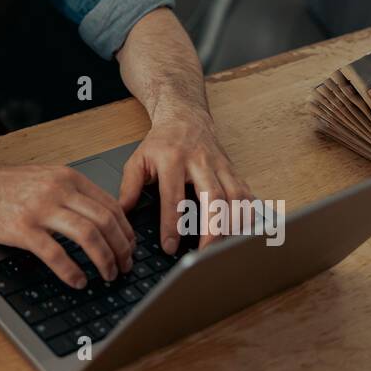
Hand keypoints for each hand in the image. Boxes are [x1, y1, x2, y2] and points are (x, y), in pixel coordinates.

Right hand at [0, 160, 134, 288]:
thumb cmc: (5, 185)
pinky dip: (72, 271)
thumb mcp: (45, 178)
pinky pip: (56, 254)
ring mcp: (40, 209)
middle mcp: (58, 190)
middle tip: (126, 266)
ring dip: (105, 260)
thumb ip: (72, 193)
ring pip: (88, 236)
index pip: (111, 205)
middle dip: (122, 248)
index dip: (127, 231)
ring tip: (108, 275)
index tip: (130, 247)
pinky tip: (78, 281)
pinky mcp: (22, 228)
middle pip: (105, 221)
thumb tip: (101, 218)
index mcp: (68, 177)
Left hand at [116, 105, 253, 252]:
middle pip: (213, 198)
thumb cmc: (161, 142)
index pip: (173, 198)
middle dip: (212, 229)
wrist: (185, 117)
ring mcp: (220, 165)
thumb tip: (121, 213)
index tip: (170, 247)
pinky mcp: (233, 169)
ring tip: (226, 247)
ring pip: (236, 196)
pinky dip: (248, 213)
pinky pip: (246, 193)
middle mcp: (200, 162)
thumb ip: (129, 187)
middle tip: (206, 253)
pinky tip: (244, 230)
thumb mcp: (137, 159)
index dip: (172, 225)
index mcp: (173, 160)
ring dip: (234, 224)